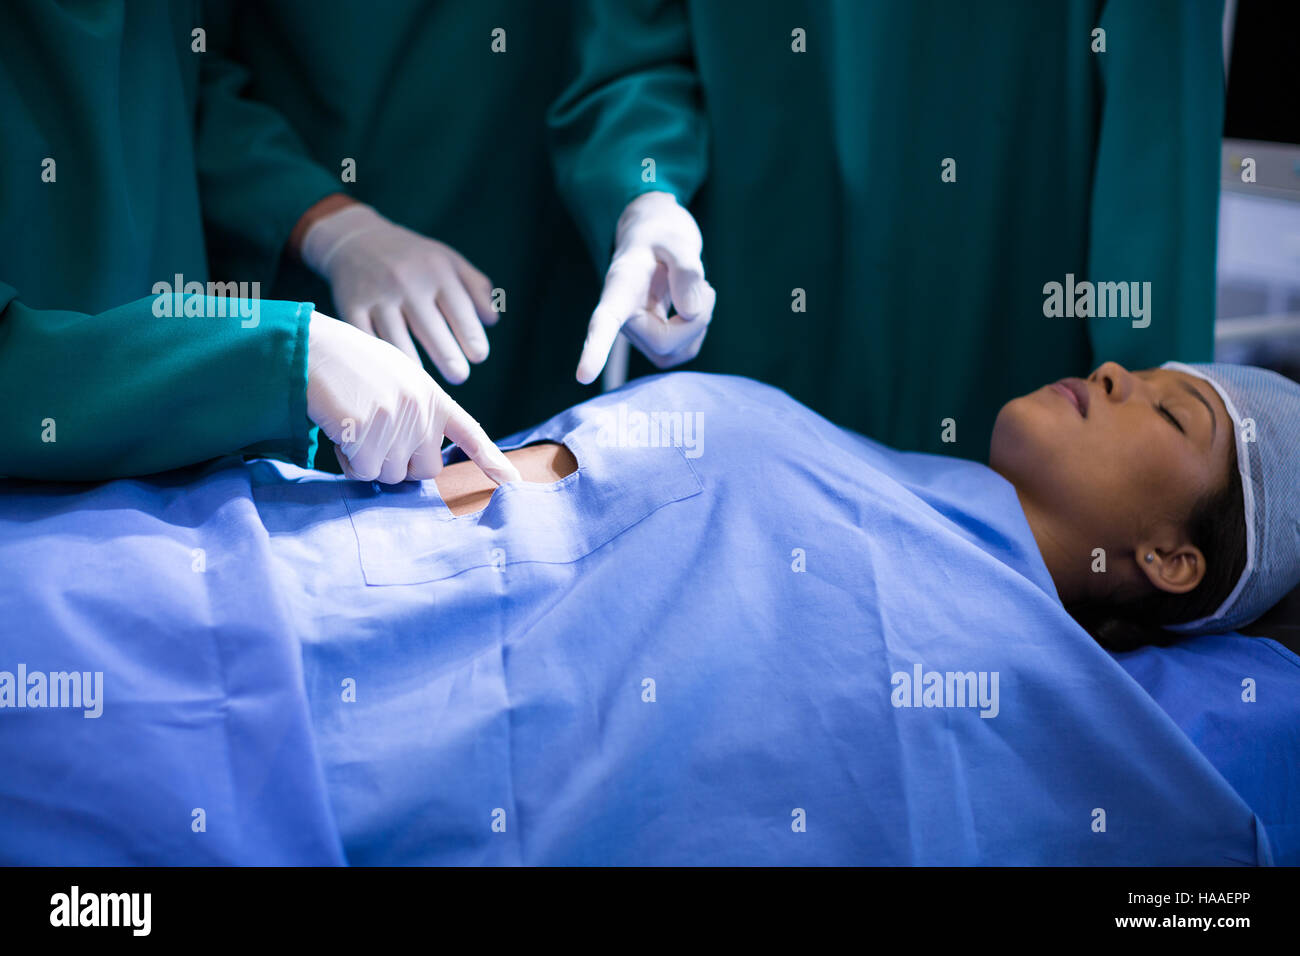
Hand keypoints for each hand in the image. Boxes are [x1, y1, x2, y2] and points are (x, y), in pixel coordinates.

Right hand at [299, 201, 496, 383]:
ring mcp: (377, 295)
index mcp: (436, 272)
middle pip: (430, 329)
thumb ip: (476, 287)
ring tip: (426, 387)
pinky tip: (393, 376)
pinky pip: (367, 340)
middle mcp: (407, 283)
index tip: (479, 356)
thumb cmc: (414, 258)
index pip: (460, 310)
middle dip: (448, 358)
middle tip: (459, 377)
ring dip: (413, 367)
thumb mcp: (449, 260)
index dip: (471, 337)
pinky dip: (380, 360)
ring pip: (397, 340)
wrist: (357, 239)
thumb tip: (492, 321)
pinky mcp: (351, 306)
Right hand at [305, 311, 520, 484]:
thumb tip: (426, 457)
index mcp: (433, 397)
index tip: (511, 483)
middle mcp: (422, 410)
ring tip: (354, 424)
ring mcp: (397, 422)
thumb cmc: (352, 366)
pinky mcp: (367, 432)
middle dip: (399, 464)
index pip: (469, 434)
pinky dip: (347, 461)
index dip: (491, 460)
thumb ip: (419, 412)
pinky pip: (362, 471)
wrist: (314, 348)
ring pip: (390, 475)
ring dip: (368, 461)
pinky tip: (340, 430)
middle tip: (375, 437)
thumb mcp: (399, 379)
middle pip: (425, 470)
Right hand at [576, 191, 716, 384]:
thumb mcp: (676, 239)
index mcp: (619, 288)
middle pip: (664, 341)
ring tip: (698, 289)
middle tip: (705, 286)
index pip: (605, 322)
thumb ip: (686, 269)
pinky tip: (693, 304)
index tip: (584, 375)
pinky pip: (683, 352)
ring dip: (699, 323)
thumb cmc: (661, 236)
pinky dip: (698, 329)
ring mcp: (636, 334)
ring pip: (674, 352)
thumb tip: (689, 312)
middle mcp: (622, 318)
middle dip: (697, 318)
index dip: (595, 349)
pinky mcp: (653, 343)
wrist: (656, 239)